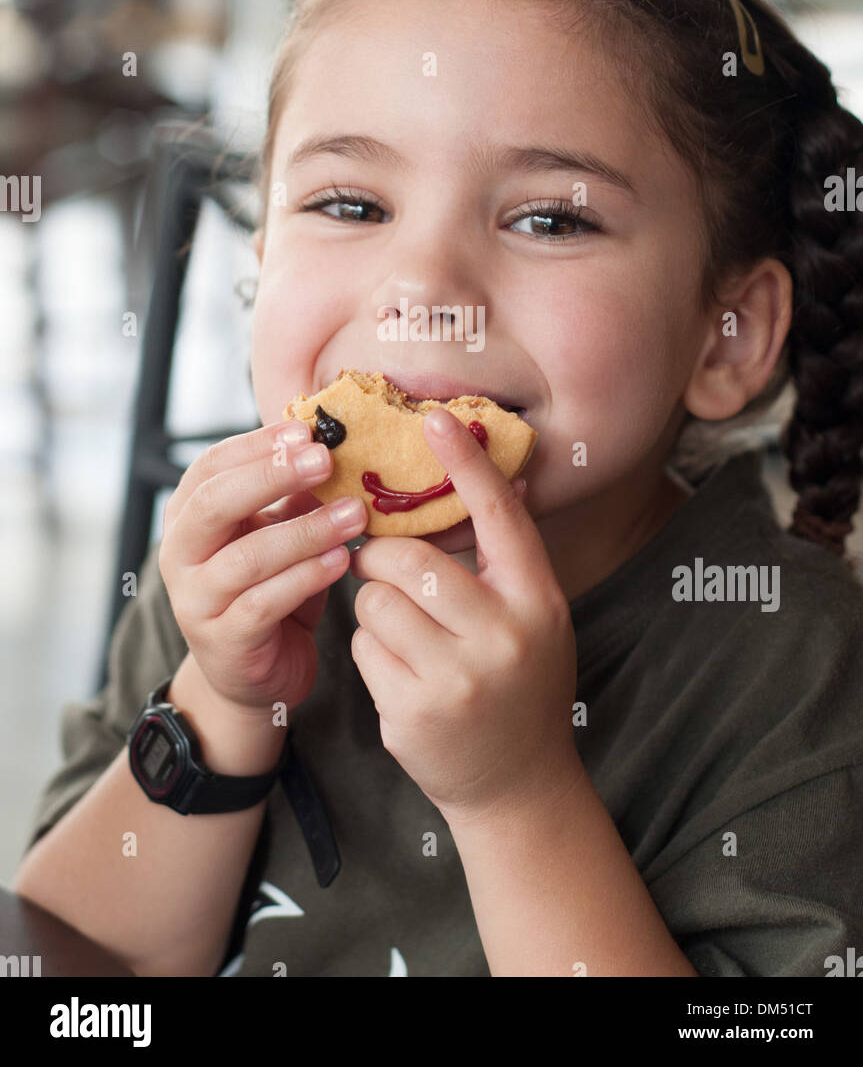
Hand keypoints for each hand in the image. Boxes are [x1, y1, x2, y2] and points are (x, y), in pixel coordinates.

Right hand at [158, 420, 367, 718]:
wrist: (254, 674)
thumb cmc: (269, 589)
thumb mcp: (280, 534)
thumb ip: (295, 496)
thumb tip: (333, 446)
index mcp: (188, 516)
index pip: (211, 467)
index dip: (257, 446)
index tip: (306, 430)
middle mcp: (180, 554)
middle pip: (215, 503)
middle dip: (273, 476)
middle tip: (326, 460)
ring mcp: (196, 601)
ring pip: (247, 557)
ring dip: (306, 531)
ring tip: (354, 514)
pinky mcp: (225, 641)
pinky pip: (265, 603)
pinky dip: (306, 577)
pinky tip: (341, 560)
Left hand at [349, 407, 580, 827]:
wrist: (517, 784)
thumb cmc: (518, 681)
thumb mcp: (533, 616)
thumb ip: (506, 559)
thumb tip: (495, 476)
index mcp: (538, 600)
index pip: (500, 517)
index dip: (466, 464)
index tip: (436, 419)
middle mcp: (504, 636)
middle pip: (410, 559)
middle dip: (384, 559)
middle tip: (387, 571)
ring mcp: (457, 678)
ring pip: (374, 602)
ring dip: (374, 609)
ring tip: (404, 634)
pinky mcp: (412, 712)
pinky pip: (362, 648)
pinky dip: (370, 651)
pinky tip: (401, 674)